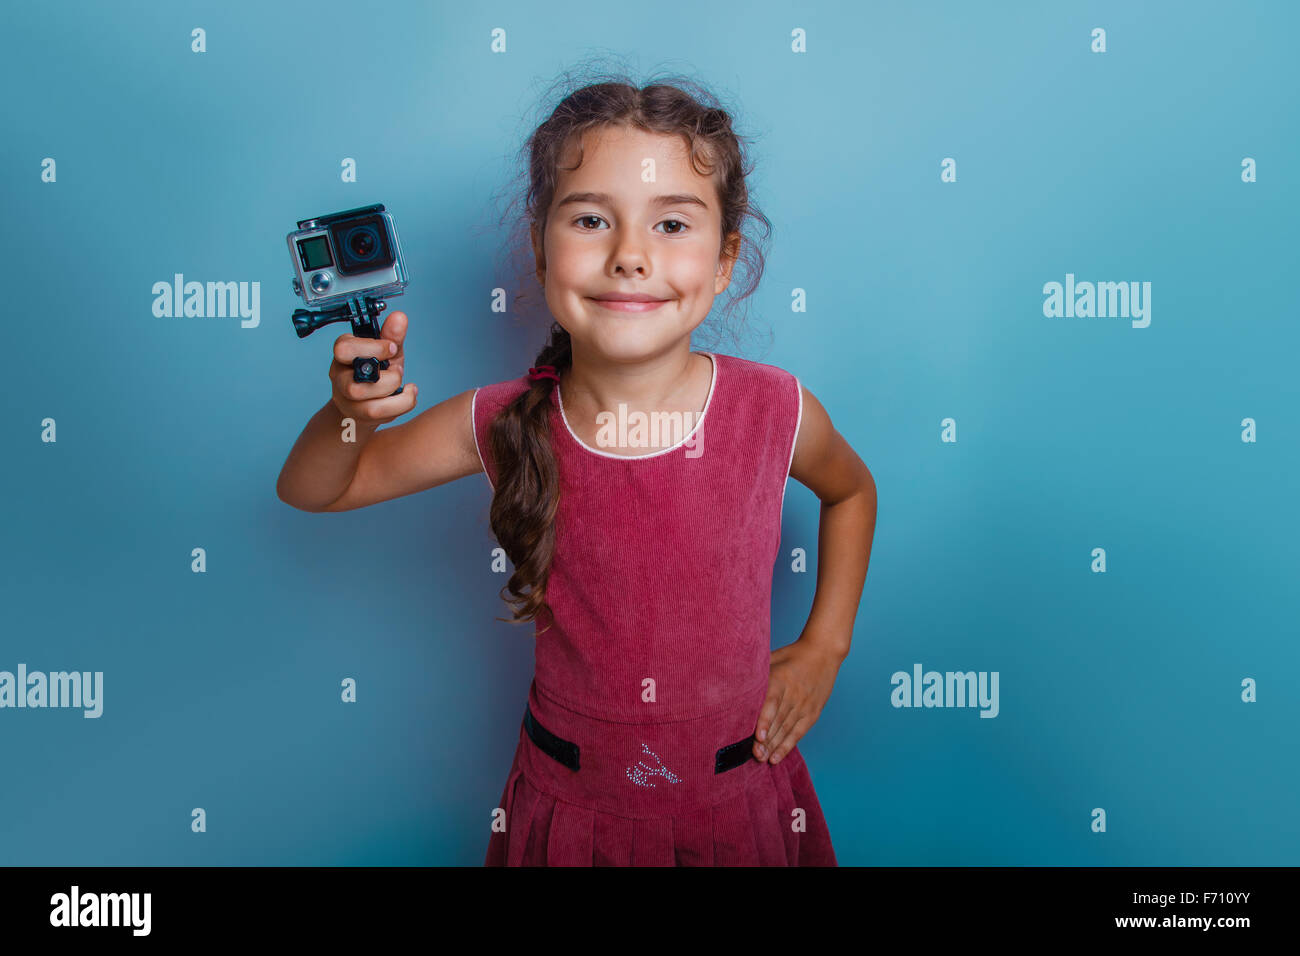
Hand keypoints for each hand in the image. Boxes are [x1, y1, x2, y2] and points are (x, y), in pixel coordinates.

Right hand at [329, 310, 416, 423]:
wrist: (370, 398)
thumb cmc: (378, 371)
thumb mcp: (387, 351)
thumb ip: (392, 336)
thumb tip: (399, 318)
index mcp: (343, 354)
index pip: (344, 349)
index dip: (373, 349)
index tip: (392, 348)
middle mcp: (339, 376)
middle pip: (353, 385)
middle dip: (386, 379)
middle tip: (397, 370)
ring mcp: (346, 399)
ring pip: (367, 404)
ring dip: (393, 391)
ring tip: (401, 381)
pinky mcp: (358, 414)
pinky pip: (380, 414)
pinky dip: (403, 403)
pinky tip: (408, 392)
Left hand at [753, 636, 843, 764]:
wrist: (823, 652)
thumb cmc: (791, 655)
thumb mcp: (772, 658)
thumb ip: (756, 673)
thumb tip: (730, 684)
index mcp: (781, 678)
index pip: (772, 702)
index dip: (764, 720)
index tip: (757, 736)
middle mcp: (794, 694)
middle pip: (778, 720)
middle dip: (765, 740)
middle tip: (753, 755)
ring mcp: (804, 705)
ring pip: (787, 729)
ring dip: (774, 746)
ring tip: (762, 759)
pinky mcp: (813, 712)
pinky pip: (798, 732)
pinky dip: (787, 746)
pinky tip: (777, 757)